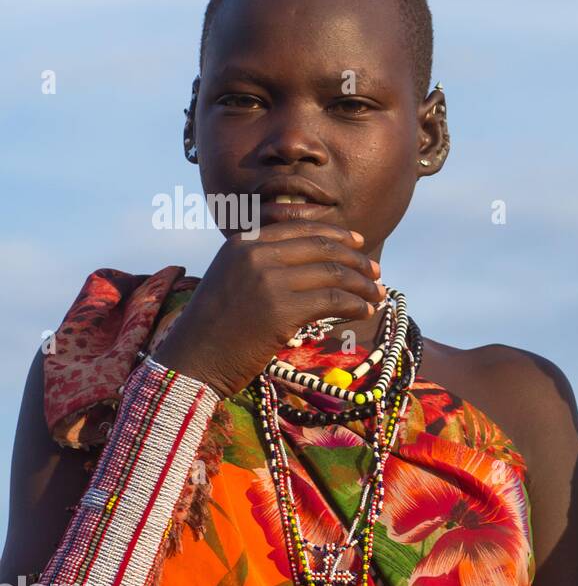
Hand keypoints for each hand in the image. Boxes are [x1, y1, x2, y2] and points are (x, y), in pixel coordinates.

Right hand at [150, 221, 384, 397]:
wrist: (192, 358)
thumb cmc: (216, 326)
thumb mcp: (232, 278)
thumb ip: (264, 262)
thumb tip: (315, 261)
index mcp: (244, 242)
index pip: (301, 227)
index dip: (336, 233)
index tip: (359, 241)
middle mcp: (256, 254)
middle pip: (323, 247)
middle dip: (357, 258)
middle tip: (376, 272)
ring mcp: (269, 281)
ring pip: (334, 273)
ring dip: (363, 285)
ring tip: (378, 295)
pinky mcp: (283, 310)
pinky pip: (334, 300)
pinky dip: (356, 305)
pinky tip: (365, 312)